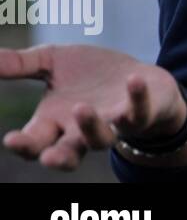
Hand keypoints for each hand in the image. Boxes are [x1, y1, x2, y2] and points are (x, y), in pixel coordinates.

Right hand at [1, 45, 186, 170]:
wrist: (137, 76)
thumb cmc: (91, 74)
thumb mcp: (55, 62)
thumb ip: (22, 64)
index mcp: (55, 122)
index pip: (35, 142)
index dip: (24, 145)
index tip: (11, 139)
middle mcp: (82, 131)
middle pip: (66, 154)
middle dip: (56, 158)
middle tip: (47, 156)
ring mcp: (112, 125)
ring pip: (101, 140)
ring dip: (91, 127)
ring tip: (81, 108)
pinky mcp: (141, 114)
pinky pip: (140, 113)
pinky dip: (137, 98)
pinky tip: (133, 80)